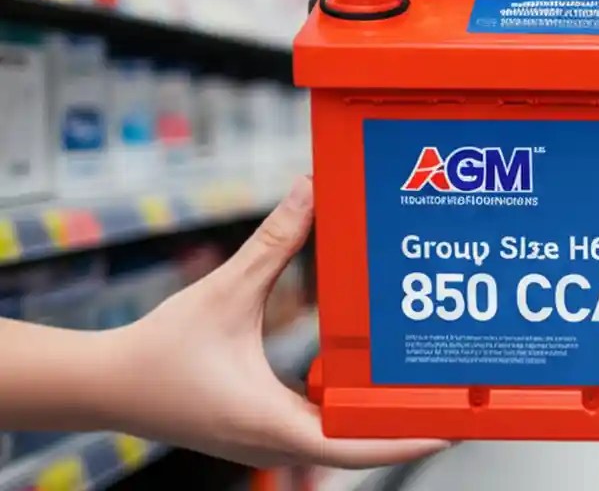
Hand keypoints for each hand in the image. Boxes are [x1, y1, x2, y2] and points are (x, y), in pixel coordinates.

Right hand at [106, 176, 449, 467]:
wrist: (102, 386)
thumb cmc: (155, 352)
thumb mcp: (225, 292)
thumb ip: (271, 243)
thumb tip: (307, 192)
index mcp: (273, 422)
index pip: (358, 448)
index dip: (409, 440)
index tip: (451, 427)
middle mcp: (275, 440)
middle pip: (360, 446)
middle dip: (406, 426)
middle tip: (453, 397)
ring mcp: (266, 438)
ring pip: (337, 438)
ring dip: (375, 417)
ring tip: (421, 386)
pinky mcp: (257, 427)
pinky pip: (315, 425)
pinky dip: (343, 407)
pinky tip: (362, 378)